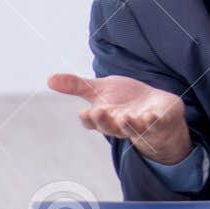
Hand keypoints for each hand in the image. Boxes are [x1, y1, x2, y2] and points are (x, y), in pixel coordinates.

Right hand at [48, 72, 192, 164]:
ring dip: (129, 124)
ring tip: (125, 116)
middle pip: (110, 127)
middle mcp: (121, 125)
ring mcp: (142, 125)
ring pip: (134, 129)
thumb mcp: (100, 90)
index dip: (89, 119)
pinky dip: (154, 120)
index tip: (85, 112)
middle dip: (105, 121)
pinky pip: (157, 124)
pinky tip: (151, 114)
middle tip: (100, 112)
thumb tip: (49, 79)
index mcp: (105, 117)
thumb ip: (77, 86)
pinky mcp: (161, 121)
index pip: (93, 122)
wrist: (156, 108)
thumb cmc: (124, 101)